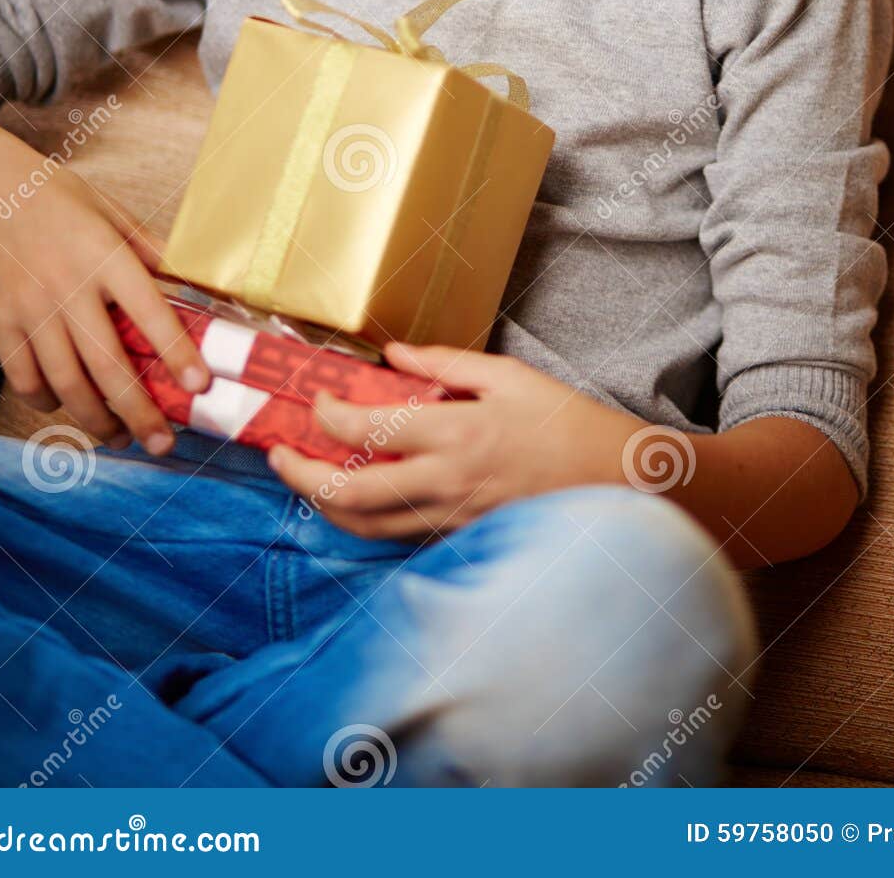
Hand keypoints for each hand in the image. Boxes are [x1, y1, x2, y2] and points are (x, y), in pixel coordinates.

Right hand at [0, 119, 209, 452]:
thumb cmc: (54, 195)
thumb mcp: (110, 210)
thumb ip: (150, 249)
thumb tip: (195, 281)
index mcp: (104, 255)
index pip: (149, 311)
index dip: (177, 353)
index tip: (200, 386)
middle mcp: (68, 286)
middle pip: (107, 364)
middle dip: (139, 411)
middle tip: (164, 442)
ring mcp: (29, 307)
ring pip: (65, 382)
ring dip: (97, 419)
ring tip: (123, 437)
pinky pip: (23, 376)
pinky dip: (46, 400)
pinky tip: (67, 405)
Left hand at [267, 341, 638, 538]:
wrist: (616, 483)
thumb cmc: (565, 423)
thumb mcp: (507, 376)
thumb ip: (443, 365)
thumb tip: (391, 356)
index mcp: (456, 434)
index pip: (368, 433)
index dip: (327, 418)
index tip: (315, 400)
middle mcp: (446, 483)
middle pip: (350, 496)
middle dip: (301, 477)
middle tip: (278, 454)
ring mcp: (452, 519)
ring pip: (367, 527)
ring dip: (324, 507)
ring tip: (304, 481)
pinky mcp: (461, 538)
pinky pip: (398, 536)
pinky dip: (366, 521)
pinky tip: (356, 500)